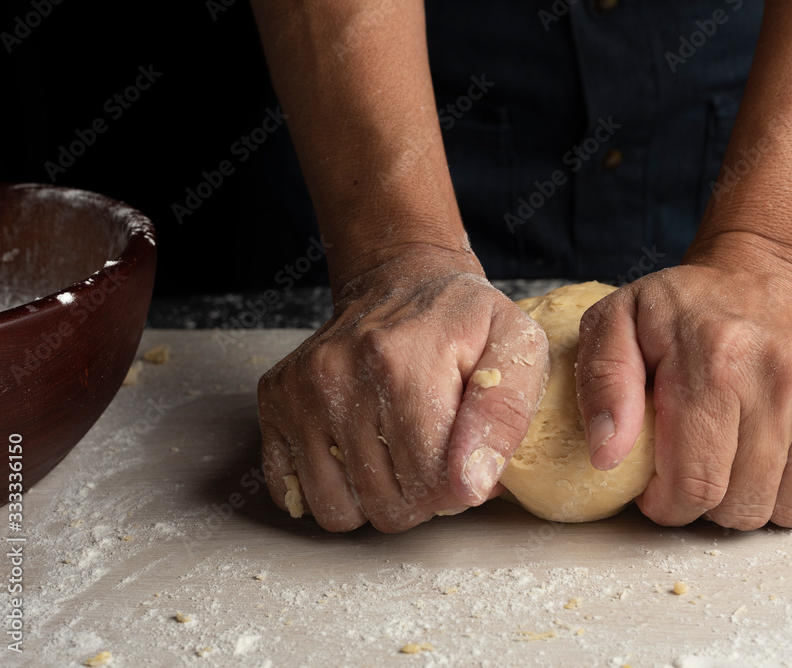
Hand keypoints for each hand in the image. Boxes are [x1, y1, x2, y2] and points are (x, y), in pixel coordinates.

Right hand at [257, 245, 548, 532]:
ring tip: (397, 456)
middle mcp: (339, 375)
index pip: (433, 483)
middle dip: (420, 496)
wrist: (401, 280)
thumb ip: (506, 415)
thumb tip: (474, 486)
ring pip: (338, 511)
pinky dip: (329, 489)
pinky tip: (357, 453)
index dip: (461, 485)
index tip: (468, 455)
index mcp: (403, 364)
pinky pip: (293, 492)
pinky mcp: (275, 400)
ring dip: (374, 499)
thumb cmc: (463, 321)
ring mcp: (300, 390)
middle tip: (433, 453)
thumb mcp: (516, 346)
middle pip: (387, 505)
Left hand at [575, 248, 791, 529]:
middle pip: (743, 505)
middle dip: (709, 504)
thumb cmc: (685, 306)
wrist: (763, 269)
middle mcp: (782, 374)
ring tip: (735, 459)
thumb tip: (607, 455)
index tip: (658, 490)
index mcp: (715, 360)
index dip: (668, 505)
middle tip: (697, 467)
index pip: (694, 484)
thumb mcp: (617, 323)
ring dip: (757, 500)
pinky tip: (778, 451)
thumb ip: (601, 385)